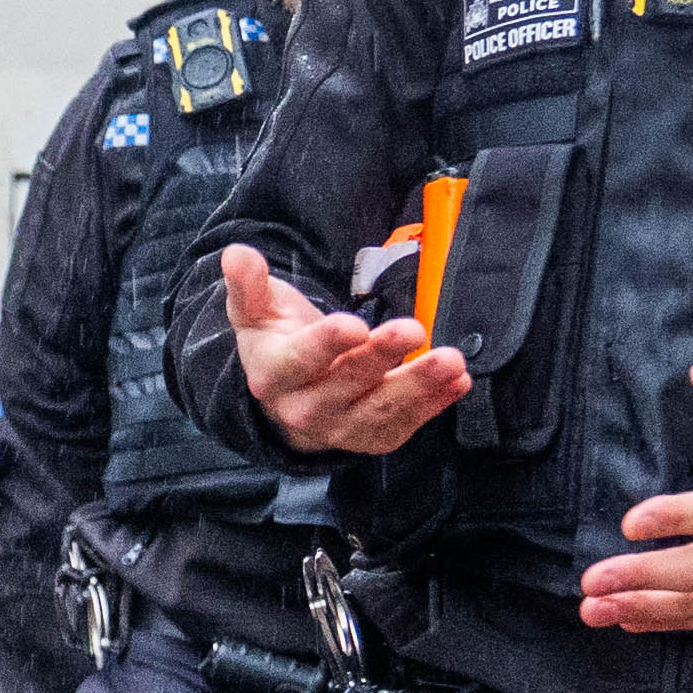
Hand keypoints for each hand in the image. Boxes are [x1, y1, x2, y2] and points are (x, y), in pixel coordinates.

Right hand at [222, 247, 465, 456]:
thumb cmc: (277, 343)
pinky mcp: (372, 438)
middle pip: (346, 385)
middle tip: (413, 329)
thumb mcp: (256, 312)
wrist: (289, 399)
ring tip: (450, 361)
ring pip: (381, 411)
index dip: (327, 344)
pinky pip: (404, 424)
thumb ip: (249, 284)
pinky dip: (434, 404)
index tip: (354, 325)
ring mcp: (341, 428)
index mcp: (274, 375)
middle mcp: (305, 409)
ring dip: (418, 386)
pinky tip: (457, 382)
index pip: (300, 361)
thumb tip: (236, 255)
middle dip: (381, 357)